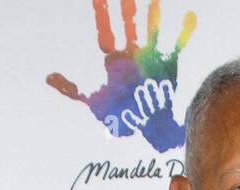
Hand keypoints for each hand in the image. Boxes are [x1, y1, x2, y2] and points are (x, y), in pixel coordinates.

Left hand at [46, 1, 196, 152]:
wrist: (150, 127)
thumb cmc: (122, 116)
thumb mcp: (93, 103)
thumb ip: (72, 90)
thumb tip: (48, 78)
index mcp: (116, 61)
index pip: (107, 32)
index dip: (103, 14)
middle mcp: (133, 54)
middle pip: (128, 26)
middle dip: (125, 9)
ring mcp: (152, 58)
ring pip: (151, 31)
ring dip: (153, 18)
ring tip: (153, 1)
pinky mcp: (169, 65)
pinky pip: (177, 45)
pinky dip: (184, 32)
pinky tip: (190, 17)